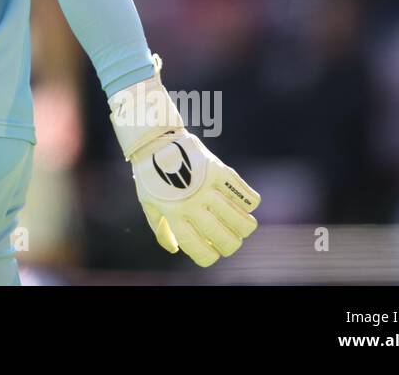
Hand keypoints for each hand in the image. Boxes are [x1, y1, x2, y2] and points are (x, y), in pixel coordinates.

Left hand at [128, 128, 259, 266]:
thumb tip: (175, 249)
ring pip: (241, 220)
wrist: (155, 140)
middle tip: (229, 239)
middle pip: (224, 238)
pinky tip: (243, 202)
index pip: (197, 248)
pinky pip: (248, 196)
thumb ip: (160, 227)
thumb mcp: (148, 202)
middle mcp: (191, 202)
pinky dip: (250, 202)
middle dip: (230, 245)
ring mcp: (207, 186)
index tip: (212, 254)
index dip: (208, 257)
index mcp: (172, 213)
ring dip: (244, 227)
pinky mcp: (220, 170)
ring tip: (240, 224)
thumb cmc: (150, 174)